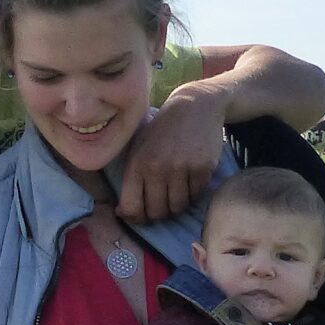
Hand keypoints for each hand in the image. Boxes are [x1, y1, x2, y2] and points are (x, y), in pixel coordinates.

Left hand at [114, 85, 228, 222]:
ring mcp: (181, 168)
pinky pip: (196, 196)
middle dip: (158, 213)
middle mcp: (157, 168)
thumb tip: (122, 214)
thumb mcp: (138, 148)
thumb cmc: (162, 131)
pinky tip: (190, 179)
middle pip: (157, 212)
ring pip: (178, 207)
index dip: (136, 218)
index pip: (132, 208)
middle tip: (162, 203)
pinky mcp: (203, 168)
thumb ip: (129, 180)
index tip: (140, 215)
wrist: (196, 106)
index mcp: (136, 164)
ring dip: (176, 204)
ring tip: (176, 190)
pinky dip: (192, 193)